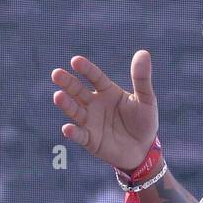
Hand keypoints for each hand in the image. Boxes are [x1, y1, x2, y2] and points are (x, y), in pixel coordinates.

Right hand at [51, 50, 158, 171]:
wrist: (144, 149)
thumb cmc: (144, 121)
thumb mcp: (146, 99)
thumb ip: (141, 78)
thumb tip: (143, 52)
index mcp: (107, 91)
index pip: (94, 77)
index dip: (86, 69)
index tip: (75, 61)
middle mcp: (94, 104)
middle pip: (78, 91)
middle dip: (67, 83)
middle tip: (56, 74)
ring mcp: (90, 121)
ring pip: (75, 110)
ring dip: (66, 104)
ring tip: (58, 96)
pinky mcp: (90, 140)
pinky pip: (80, 135)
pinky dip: (73, 132)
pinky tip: (67, 128)